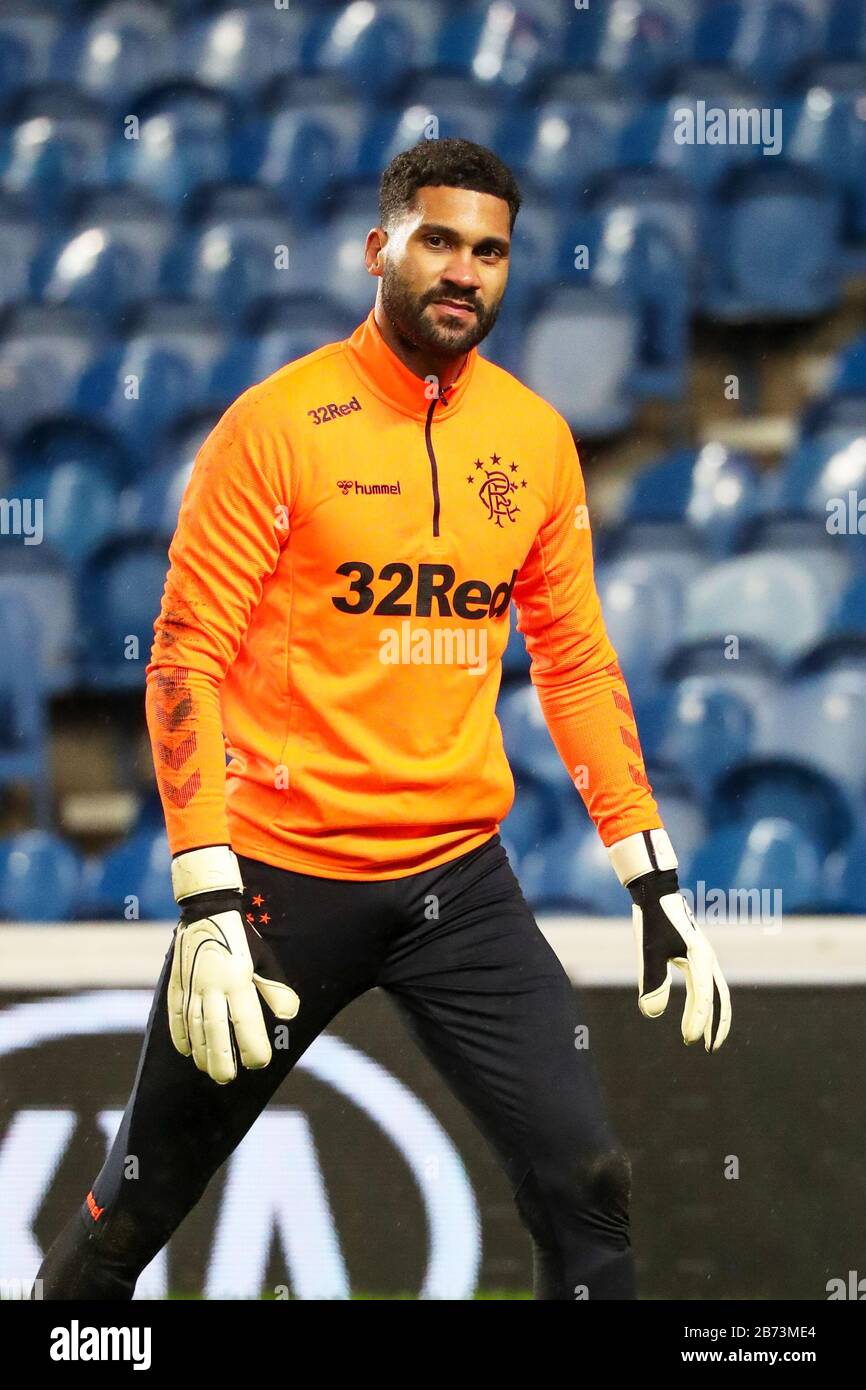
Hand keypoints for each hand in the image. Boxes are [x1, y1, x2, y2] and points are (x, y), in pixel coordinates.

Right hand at [167, 845, 299, 1083]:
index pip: (246, 1022)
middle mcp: (213, 985)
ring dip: (201, 1052)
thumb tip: (290, 1016)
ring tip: (209, 1069)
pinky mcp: (177, 983)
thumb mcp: (263, 960)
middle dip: (222, 1059)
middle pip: (215, 1031)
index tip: (259, 1062)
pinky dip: (180, 1035)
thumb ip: (275, 990)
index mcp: (238, 980)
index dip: (253, 1046)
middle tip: (227, 1079)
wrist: (206, 910)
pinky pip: (176, 1014)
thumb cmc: (242, 939)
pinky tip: (187, 1051)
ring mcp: (192, 985)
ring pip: (194, 1027)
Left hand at [628, 870, 730, 1050]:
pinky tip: (696, 1012)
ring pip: (715, 993)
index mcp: (700, 957)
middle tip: (709, 1048)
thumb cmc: (652, 920)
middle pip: (719, 998)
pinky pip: (705, 985)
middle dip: (716, 1025)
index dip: (697, 1019)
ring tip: (706, 1039)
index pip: (703, 996)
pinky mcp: (696, 957)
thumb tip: (652, 1013)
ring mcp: (704, 958)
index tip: (689, 1040)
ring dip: (712, 1016)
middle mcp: (707, 959)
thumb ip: (652, 981)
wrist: (655, 894)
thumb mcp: (649, 950)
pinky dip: (704, 1002)